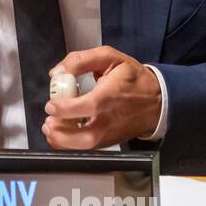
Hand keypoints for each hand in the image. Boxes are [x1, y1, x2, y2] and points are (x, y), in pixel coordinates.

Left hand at [42, 46, 161, 149]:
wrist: (156, 100)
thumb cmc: (133, 79)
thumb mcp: (109, 57)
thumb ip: (80, 60)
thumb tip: (57, 72)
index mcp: (110, 96)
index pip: (87, 107)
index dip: (64, 108)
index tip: (51, 104)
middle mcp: (110, 120)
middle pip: (83, 137)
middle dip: (59, 132)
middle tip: (49, 120)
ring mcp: (109, 134)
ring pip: (82, 147)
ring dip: (61, 140)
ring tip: (51, 127)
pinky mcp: (108, 142)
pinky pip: (85, 148)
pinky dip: (69, 143)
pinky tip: (62, 131)